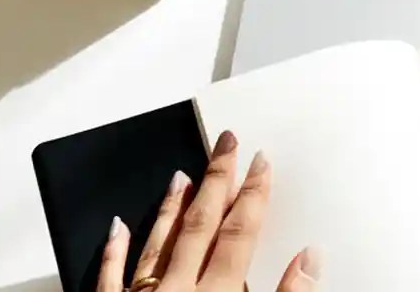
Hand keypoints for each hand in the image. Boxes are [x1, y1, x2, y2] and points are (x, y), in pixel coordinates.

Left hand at [96, 131, 320, 291]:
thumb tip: (310, 258)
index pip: (239, 235)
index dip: (253, 196)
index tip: (261, 162)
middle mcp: (177, 291)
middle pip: (200, 227)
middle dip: (217, 181)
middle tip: (225, 142)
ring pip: (158, 244)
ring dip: (172, 207)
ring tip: (183, 174)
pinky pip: (108, 278)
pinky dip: (114, 250)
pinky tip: (118, 225)